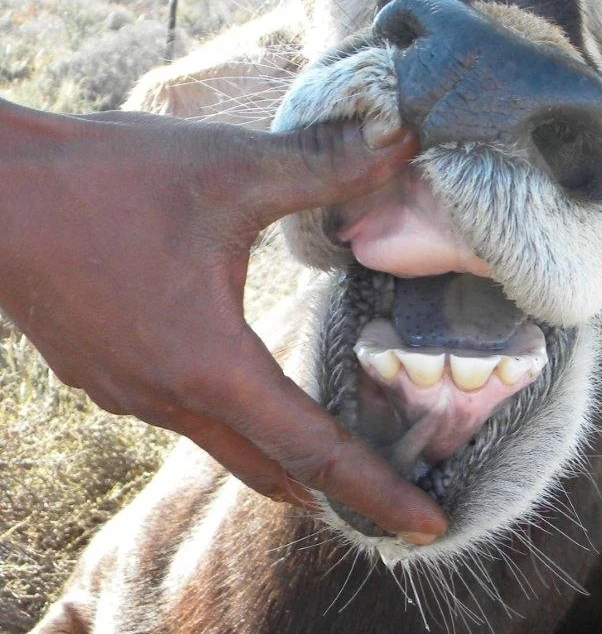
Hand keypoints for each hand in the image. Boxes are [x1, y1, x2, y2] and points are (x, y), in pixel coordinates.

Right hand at [0, 100, 444, 543]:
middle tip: (399, 494)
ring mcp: (129, 392)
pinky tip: (251, 386)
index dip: (378, 489)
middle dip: (341, 488)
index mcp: (209, 365)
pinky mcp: (106, 373)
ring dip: (286, 451)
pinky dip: (237, 418)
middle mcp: (168, 398)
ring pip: (226, 442)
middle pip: (273, 466)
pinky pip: (187, 414)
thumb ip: (324, 164)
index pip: (314, 450)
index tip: (430, 525)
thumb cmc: (105, 180)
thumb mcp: (230, 167)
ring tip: (341, 443)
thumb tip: (404, 143)